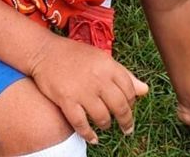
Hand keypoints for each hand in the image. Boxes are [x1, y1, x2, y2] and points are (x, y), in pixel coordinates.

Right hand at [28, 35, 148, 143]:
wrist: (44, 51)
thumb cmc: (75, 55)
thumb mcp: (102, 59)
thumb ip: (123, 74)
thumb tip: (145, 90)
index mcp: (108, 65)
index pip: (129, 90)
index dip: (131, 103)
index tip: (129, 110)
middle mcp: (98, 78)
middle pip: (120, 107)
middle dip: (126, 121)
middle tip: (126, 129)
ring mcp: (82, 90)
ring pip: (102, 118)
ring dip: (106, 125)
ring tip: (104, 125)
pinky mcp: (66, 100)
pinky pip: (81, 124)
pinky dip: (88, 134)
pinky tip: (92, 137)